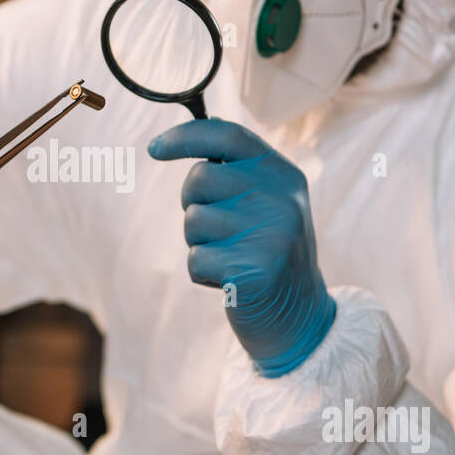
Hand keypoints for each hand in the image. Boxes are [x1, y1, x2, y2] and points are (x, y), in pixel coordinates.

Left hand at [149, 119, 335, 375]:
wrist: (299, 318)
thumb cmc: (267, 255)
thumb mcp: (265, 205)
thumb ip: (234, 173)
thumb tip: (173, 142)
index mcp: (285, 176)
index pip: (229, 136)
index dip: (185, 137)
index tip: (154, 148)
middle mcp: (283, 200)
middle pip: (201, 178)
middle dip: (193, 204)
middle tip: (218, 231)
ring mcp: (272, 234)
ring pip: (194, 220)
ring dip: (199, 243)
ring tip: (231, 258)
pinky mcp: (256, 271)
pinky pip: (195, 258)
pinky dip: (202, 274)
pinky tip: (230, 281)